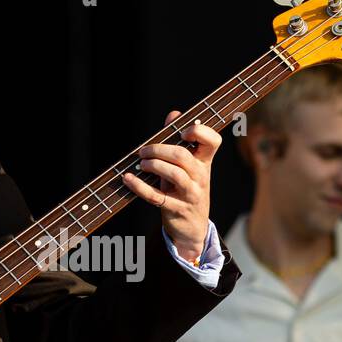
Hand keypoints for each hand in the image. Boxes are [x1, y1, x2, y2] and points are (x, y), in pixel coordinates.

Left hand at [122, 109, 220, 259]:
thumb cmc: (186, 189)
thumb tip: (173, 114)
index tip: (183, 132)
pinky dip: (139, 187)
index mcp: (204, 162)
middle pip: (182, 155)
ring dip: (153, 165)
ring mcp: (190, 194)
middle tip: (144, 151)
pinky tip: (128, 178)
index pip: (213, 141)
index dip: (200, 131)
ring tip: (141, 164)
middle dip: (159, 149)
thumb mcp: (187, 166)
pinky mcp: (175, 209)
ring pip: (174, 174)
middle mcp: (200, 177)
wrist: (193, 227)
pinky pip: (156, 197)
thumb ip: (178, 140)